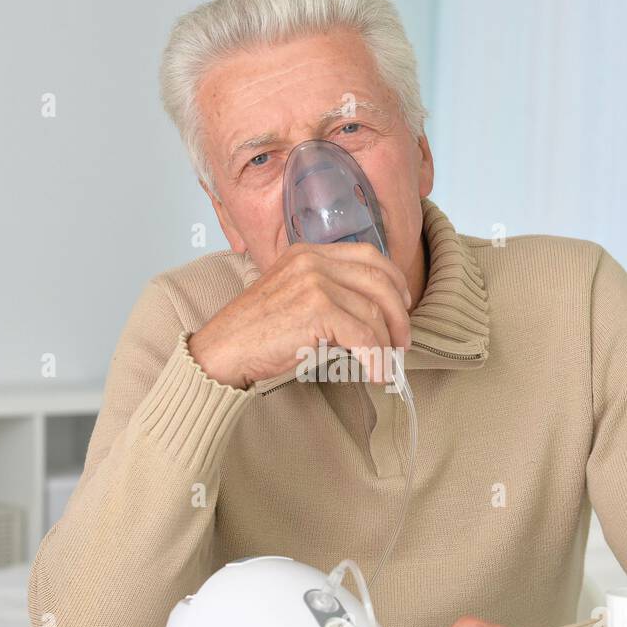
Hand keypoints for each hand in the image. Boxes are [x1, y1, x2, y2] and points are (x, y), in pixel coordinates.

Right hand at [186, 241, 412, 388]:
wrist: (223, 351)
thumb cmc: (256, 334)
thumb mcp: (293, 297)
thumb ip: (327, 293)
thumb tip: (373, 313)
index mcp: (307, 252)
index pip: (369, 255)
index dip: (394, 281)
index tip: (403, 307)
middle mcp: (312, 261)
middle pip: (379, 280)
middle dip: (399, 315)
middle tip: (402, 342)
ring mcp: (314, 282)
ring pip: (374, 311)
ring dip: (388, 343)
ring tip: (388, 364)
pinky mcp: (316, 310)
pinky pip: (364, 336)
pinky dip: (376, 358)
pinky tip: (377, 374)